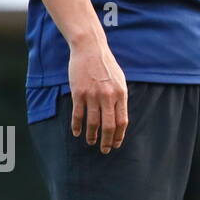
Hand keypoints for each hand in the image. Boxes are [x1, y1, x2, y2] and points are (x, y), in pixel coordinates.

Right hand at [68, 38, 128, 152]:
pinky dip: (77, 126)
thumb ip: (119, 97)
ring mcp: (92, 95)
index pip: (122, 121)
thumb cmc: (106, 65)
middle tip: (105, 150)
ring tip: (91, 142)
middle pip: (108, 125)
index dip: (119, 135)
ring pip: (93, 122)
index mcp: (121, 93)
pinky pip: (78, 114)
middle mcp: (108, 96)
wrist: (90, 49)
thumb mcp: (119, 80)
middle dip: (107, 141)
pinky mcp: (78, 93)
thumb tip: (119, 117)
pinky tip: (77, 133)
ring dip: (92, 135)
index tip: (116, 144)